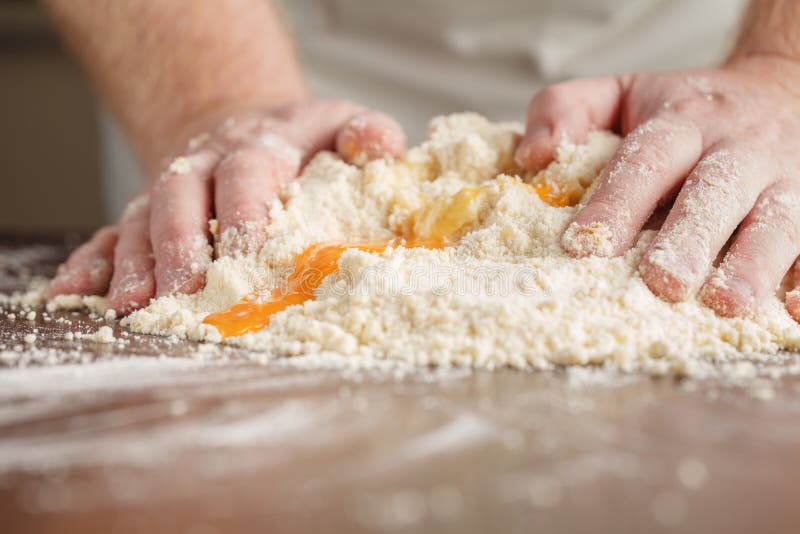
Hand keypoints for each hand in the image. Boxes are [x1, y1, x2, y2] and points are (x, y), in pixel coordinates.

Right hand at [49, 100, 405, 313]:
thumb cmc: (306, 143)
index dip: (244, 210)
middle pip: (182, 200)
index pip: (249, 173)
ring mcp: (171, 191)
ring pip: (141, 222)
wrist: (250, 128)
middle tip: (184, 293)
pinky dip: (92, 263)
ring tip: (131, 308)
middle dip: (181, 247)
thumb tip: (380, 148)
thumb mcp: (342, 126)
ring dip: (134, 265)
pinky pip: (112, 234)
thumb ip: (368, 135)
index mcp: (259, 146)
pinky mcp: (149, 214)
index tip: (247, 252)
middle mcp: (206, 167)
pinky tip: (75, 294)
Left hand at [514, 56, 799, 320]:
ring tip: (725, 303)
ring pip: (776, 221)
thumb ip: (566, 110)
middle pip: (715, 192)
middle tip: (661, 282)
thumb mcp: (621, 93)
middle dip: (689, 239)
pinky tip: (791, 312)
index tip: (583, 246)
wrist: (779, 91)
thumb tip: (531, 157)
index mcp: (685, 121)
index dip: (616, 202)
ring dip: (753, 264)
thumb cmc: (683, 110)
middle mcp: (739, 150)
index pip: (647, 159)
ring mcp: (784, 181)